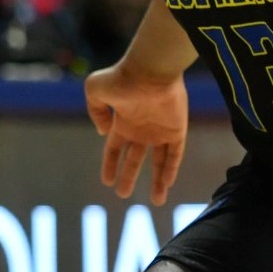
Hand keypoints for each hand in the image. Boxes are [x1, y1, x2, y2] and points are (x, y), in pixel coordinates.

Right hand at [84, 61, 187, 204]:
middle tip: (123, 195)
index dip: (110, 164)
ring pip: (160, 162)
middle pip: (135, 159)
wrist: (151, 69)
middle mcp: (142, 129)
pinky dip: (172, 170)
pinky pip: (175, 155)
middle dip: (129, 177)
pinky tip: (168, 184)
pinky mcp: (178, 130)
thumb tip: (103, 132)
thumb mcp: (94, 90)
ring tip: (157, 202)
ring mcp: (161, 131)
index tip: (106, 181)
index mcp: (123, 121)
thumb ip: (95, 111)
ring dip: (158, 182)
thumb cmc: (122, 78)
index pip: (114, 148)